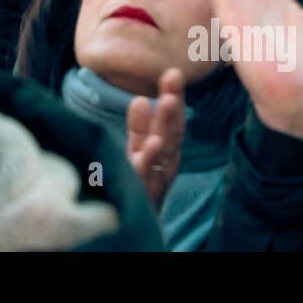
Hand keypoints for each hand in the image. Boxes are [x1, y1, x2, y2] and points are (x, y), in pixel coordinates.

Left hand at [126, 69, 185, 210]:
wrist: (129, 228)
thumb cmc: (137, 187)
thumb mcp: (137, 154)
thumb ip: (139, 130)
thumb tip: (139, 99)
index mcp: (162, 155)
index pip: (170, 124)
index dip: (173, 99)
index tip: (172, 73)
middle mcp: (164, 168)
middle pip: (171, 134)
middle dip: (173, 105)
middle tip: (173, 77)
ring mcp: (155, 183)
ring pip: (164, 153)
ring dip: (166, 126)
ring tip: (167, 101)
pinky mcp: (142, 197)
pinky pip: (146, 177)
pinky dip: (150, 159)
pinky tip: (153, 142)